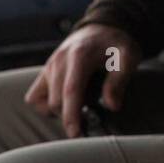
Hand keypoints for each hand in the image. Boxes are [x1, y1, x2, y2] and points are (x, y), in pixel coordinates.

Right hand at [24, 23, 140, 137]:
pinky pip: (34, 98)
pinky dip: (47, 105)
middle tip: (94, 112)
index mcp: (79, 55)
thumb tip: (112, 106)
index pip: (71, 91)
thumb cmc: (115, 43)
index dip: (71, 115)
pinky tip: (66, 101)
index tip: (76, 133)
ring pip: (44, 102)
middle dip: (73, 115)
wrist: (99, 29)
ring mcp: (48, 67)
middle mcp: (59, 61)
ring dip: (61, 110)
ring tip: (82, 102)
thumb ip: (119, 80)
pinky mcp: (44, 73)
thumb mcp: (128, 56)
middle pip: (56, 101)